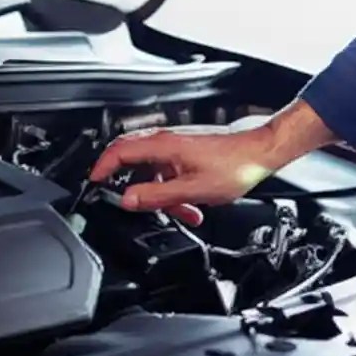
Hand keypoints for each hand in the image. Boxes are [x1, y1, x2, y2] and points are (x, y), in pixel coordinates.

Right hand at [88, 100, 336, 218]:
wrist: (260, 154)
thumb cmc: (235, 165)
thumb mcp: (192, 189)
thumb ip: (157, 196)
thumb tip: (129, 200)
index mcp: (163, 146)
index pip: (118, 152)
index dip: (101, 169)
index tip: (94, 185)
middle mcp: (167, 143)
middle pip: (132, 162)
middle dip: (131, 187)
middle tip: (131, 204)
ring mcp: (177, 148)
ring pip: (154, 172)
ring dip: (160, 195)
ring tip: (178, 213)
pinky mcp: (188, 155)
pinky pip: (170, 174)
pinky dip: (174, 192)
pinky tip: (190, 206)